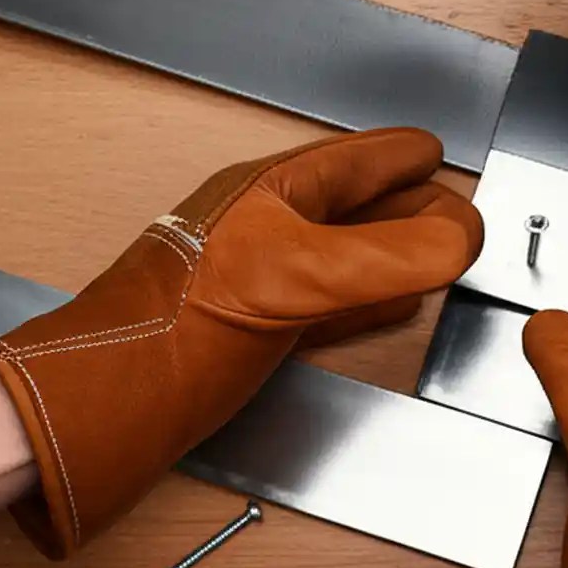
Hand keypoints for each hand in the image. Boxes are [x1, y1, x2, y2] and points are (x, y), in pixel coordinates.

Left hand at [0, 128, 483, 557]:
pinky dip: (369, 300)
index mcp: (272, 192)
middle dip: (409, 205)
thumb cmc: (179, 330)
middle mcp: (267, 226)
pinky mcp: (258, 328)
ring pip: (345, 253)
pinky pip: (331, 303)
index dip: (406, 158)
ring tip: (436, 254)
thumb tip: (462, 237)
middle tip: (458, 219)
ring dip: (393, 252)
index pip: (356, 160)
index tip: (443, 159)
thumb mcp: (297, 277)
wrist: (105, 409)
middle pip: (354, 204)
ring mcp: (261, 278)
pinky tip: (392, 306)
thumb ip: (388, 255)